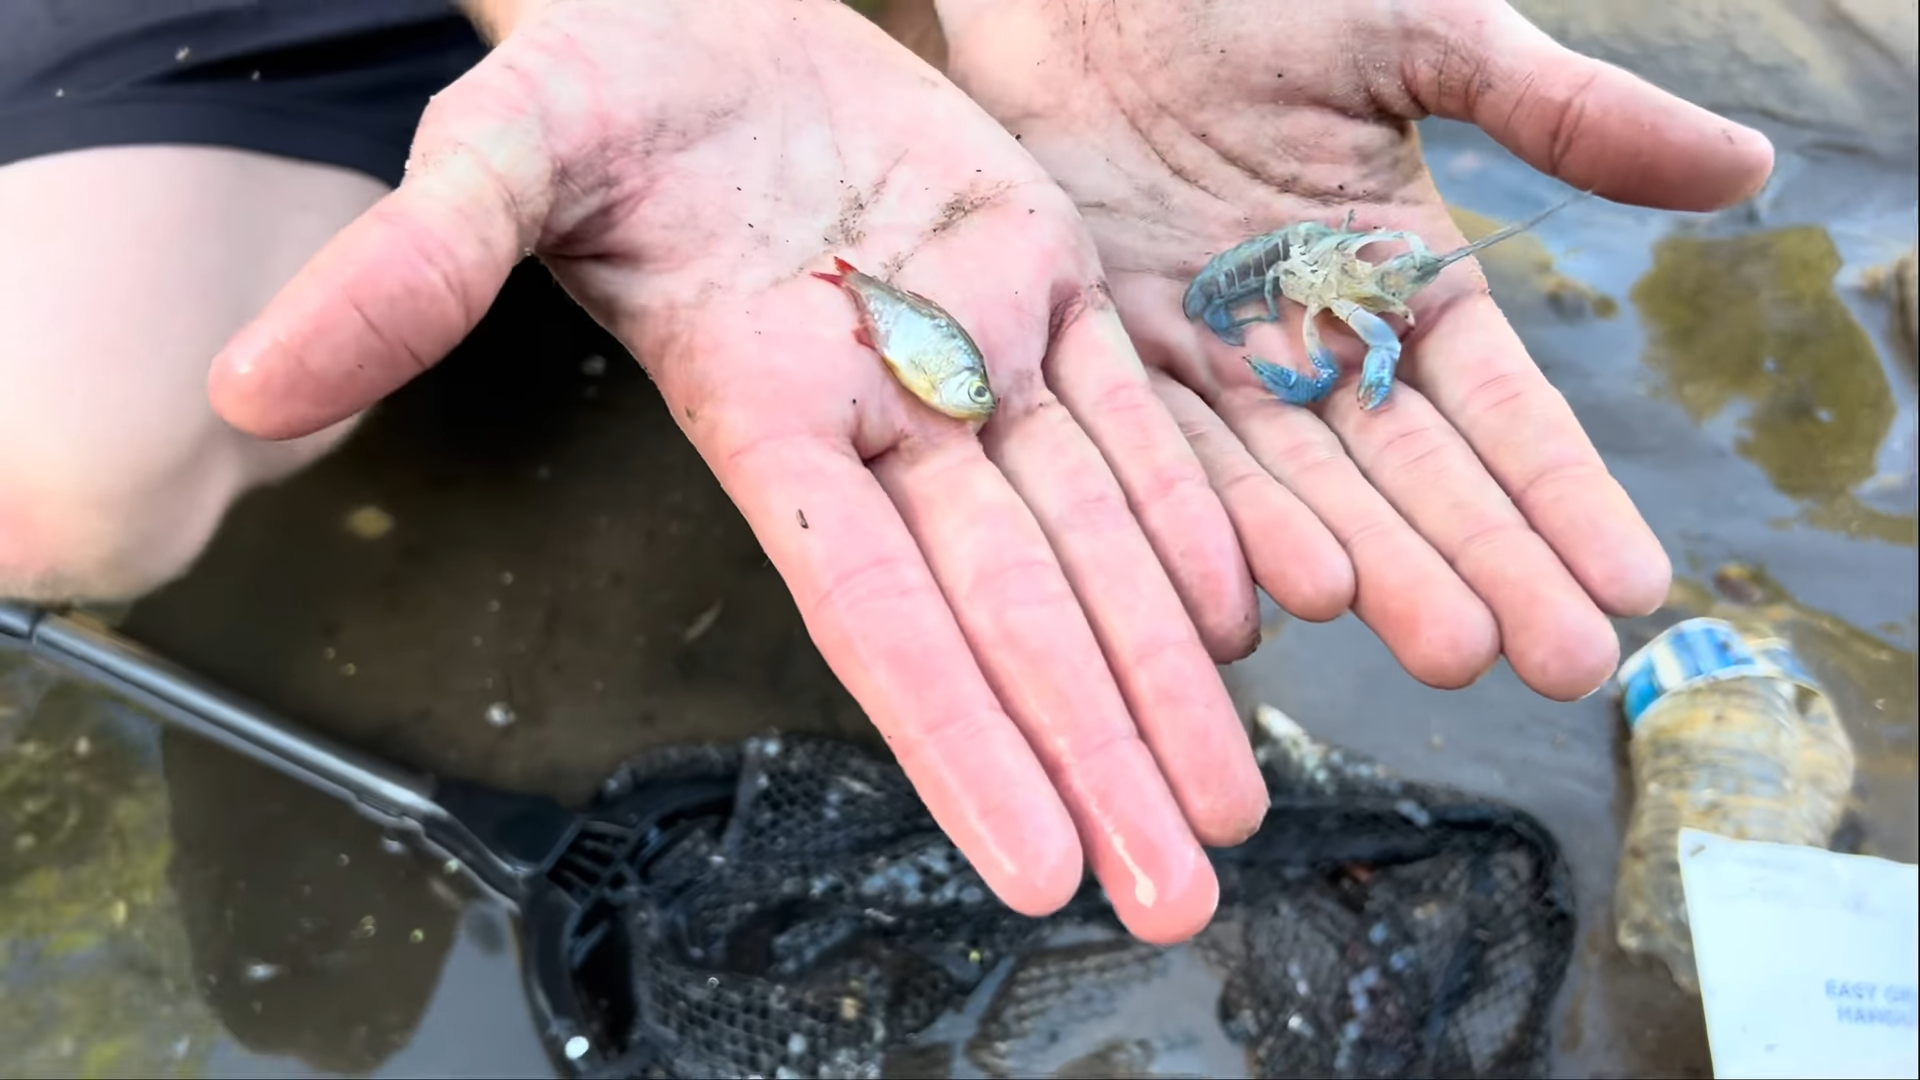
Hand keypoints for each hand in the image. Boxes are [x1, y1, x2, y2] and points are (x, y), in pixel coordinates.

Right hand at [205, 0, 1273, 942]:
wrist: (707, 12)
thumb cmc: (596, 86)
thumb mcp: (499, 150)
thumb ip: (414, 269)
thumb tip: (258, 384)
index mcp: (763, 415)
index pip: (872, 611)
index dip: (954, 738)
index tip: (1030, 868)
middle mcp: (882, 421)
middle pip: (1010, 617)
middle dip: (1094, 757)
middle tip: (1177, 900)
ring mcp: (971, 358)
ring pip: (1091, 541)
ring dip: (1161, 678)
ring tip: (1227, 807)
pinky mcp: (1042, 286)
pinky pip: (1127, 423)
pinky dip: (1186, 518)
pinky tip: (1242, 616)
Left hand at [936, 0, 1775, 699]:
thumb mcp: (1426, 39)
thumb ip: (1563, 113)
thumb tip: (1747, 164)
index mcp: (1401, 280)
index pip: (1500, 410)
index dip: (1563, 496)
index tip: (1633, 587)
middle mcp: (1311, 345)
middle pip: (1410, 475)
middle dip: (1484, 567)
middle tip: (1554, 662)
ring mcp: (1211, 362)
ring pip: (1301, 488)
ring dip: (1373, 569)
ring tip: (1442, 646)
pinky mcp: (1107, 358)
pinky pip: (1169, 453)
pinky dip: (1221, 522)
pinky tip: (1280, 598)